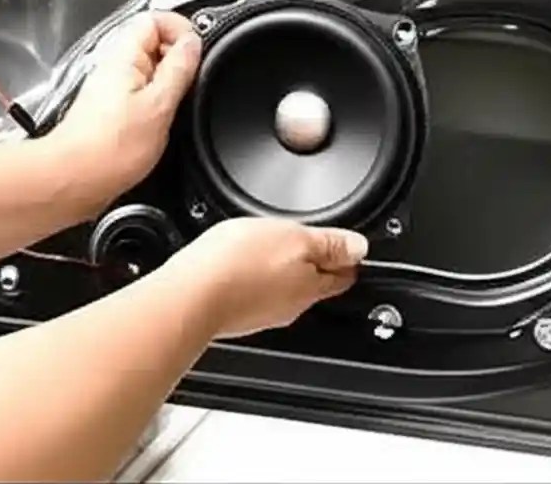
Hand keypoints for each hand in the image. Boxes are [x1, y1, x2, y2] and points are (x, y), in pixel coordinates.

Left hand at [49, 12, 200, 214]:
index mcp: (124, 56)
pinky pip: (140, 94)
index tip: (197, 52)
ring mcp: (110, 89)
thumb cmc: (108, 150)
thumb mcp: (159, 105)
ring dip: (167, 83)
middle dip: (178, 58)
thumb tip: (194, 43)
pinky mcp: (110, 112)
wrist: (73, 181)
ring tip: (173, 106)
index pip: (155, 18)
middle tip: (188, 82)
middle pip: (153, 43)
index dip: (181, 29)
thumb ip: (179, 69)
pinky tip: (159, 123)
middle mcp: (113, 68)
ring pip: (148, 70)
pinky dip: (156, 103)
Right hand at [163, 218, 368, 338]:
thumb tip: (360, 247)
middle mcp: (291, 306)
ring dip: (283, 271)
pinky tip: (243, 266)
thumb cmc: (237, 265)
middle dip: (316, 265)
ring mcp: (261, 313)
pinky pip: (255, 294)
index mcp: (312, 287)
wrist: (190, 295)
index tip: (349, 247)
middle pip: (314, 284)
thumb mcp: (295, 238)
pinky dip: (255, 280)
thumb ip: (330, 243)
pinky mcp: (235, 313)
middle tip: (312, 244)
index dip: (349, 258)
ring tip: (273, 249)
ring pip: (284, 290)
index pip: (344, 276)